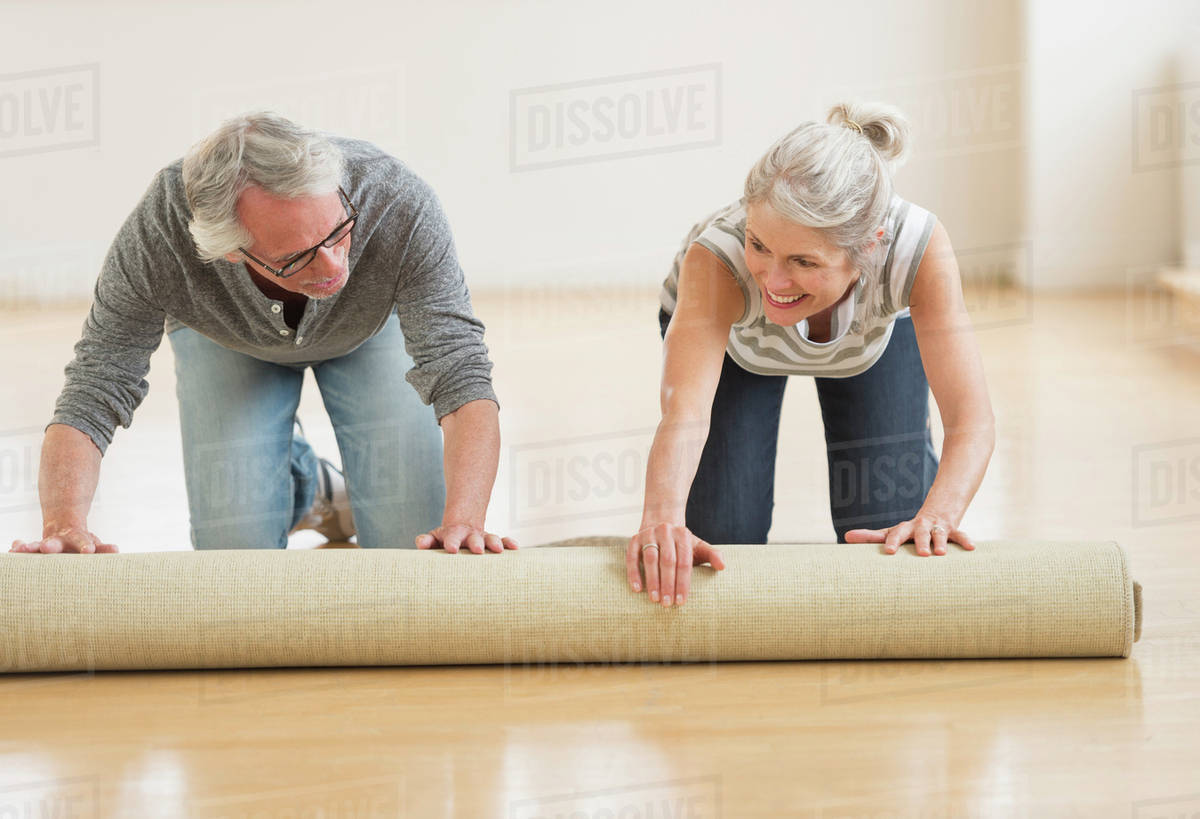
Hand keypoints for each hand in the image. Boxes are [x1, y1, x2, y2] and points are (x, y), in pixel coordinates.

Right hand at [11, 525, 117, 553]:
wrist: (65, 527)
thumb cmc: (83, 543)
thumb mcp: (94, 544)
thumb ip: (103, 549)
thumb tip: (116, 550)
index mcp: (79, 541)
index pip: (83, 543)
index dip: (85, 546)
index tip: (88, 550)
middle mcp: (62, 542)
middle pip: (57, 543)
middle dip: (52, 546)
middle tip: (47, 548)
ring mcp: (47, 544)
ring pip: (38, 544)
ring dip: (30, 547)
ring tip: (20, 548)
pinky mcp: (36, 547)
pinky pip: (26, 547)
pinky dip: (20, 547)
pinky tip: (13, 549)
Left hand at [415, 523, 517, 554]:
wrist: (462, 525)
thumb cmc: (444, 540)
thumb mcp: (434, 538)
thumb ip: (427, 541)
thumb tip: (421, 543)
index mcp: (452, 535)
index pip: (451, 538)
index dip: (451, 542)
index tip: (452, 549)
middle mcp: (468, 536)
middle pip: (472, 538)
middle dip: (476, 543)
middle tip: (478, 549)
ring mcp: (482, 538)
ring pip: (489, 538)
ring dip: (494, 542)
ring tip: (498, 549)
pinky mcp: (492, 542)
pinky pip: (502, 540)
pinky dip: (508, 543)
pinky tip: (515, 547)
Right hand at [626, 523, 725, 606]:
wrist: (661, 522)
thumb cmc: (681, 544)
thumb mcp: (698, 547)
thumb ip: (712, 555)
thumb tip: (722, 567)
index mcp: (683, 535)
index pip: (684, 562)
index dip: (683, 582)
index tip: (681, 601)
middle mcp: (665, 532)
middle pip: (667, 561)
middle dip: (667, 584)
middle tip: (667, 603)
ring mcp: (648, 534)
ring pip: (650, 558)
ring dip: (652, 580)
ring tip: (654, 599)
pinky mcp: (634, 539)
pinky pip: (631, 557)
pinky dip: (633, 573)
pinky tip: (636, 589)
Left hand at [846, 513, 975, 556]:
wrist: (939, 510)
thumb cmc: (911, 529)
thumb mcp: (892, 532)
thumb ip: (871, 537)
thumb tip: (846, 538)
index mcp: (905, 529)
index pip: (896, 533)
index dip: (893, 541)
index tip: (889, 552)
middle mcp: (921, 527)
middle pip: (920, 533)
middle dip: (921, 542)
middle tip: (921, 553)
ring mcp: (938, 528)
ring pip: (940, 534)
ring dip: (940, 543)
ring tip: (941, 554)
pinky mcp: (953, 531)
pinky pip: (960, 535)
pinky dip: (965, 541)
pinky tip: (972, 549)